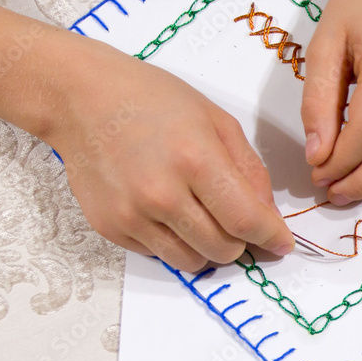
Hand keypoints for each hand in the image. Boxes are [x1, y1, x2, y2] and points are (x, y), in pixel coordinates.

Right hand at [43, 33, 293, 271]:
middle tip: (235, 222)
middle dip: (240, 241)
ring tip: (202, 218)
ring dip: (208, 248)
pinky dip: (174, 242)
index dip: (271, 237)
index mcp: (195, 159)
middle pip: (223, 249)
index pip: (245, 219)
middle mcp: (162, 194)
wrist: (79, 98)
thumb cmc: (151, 99)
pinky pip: (159, 255)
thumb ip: (248, 169)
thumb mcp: (214, 119)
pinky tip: (166, 212)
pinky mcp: (111, 228)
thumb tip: (267, 215)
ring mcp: (132, 215)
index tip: (282, 243)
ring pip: (192, 262)